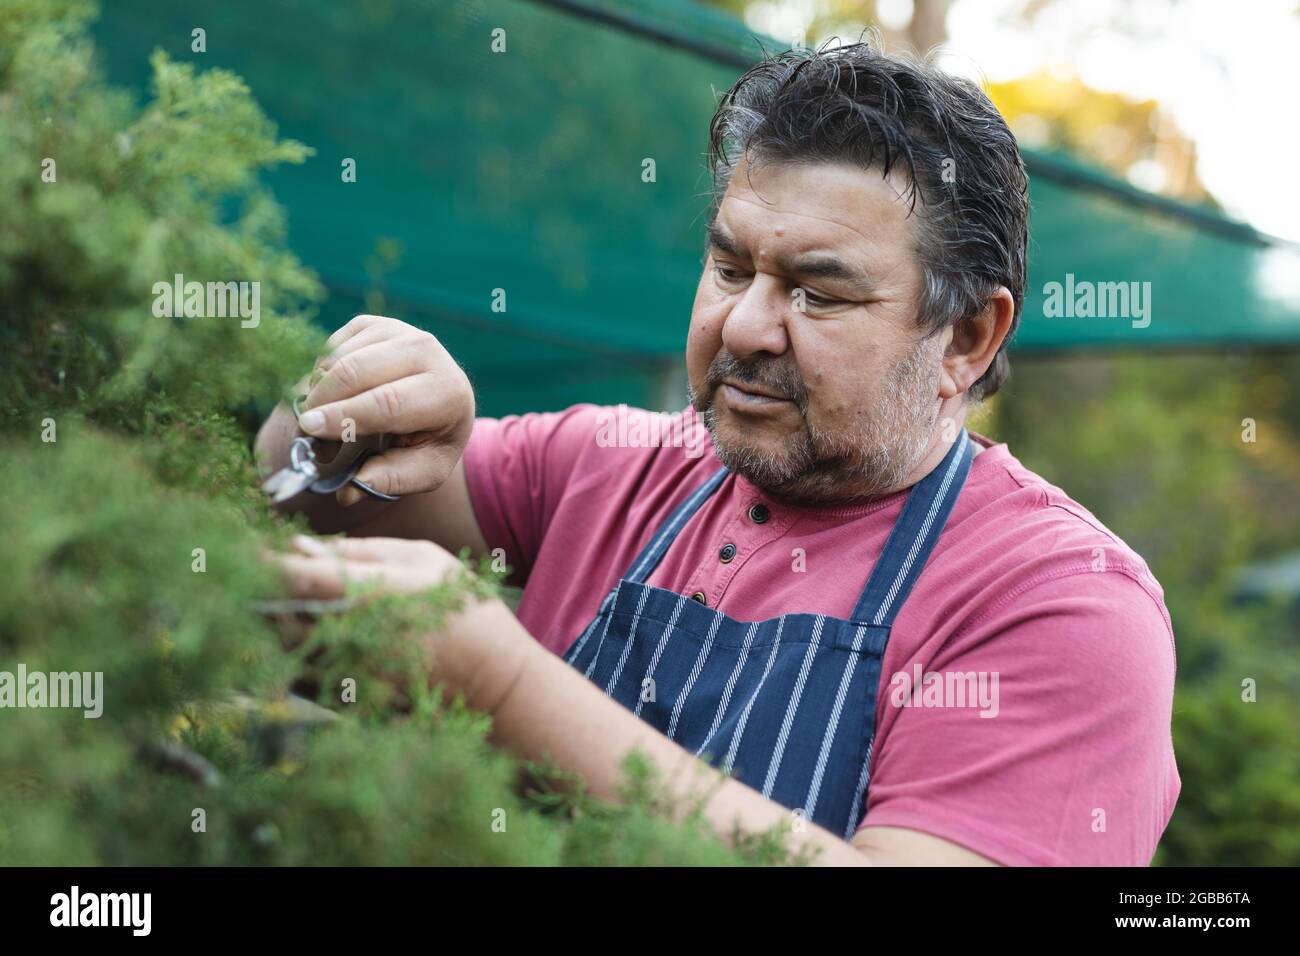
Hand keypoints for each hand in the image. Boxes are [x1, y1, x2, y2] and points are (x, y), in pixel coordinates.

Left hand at [271, 534, 526, 714]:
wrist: (490, 680)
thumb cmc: (460, 609)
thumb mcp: (422, 560)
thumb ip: (359, 552)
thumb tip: (299, 547)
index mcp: (360, 591)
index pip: (286, 573)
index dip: (253, 557)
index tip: (236, 544)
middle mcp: (340, 632)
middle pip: (269, 609)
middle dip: (256, 587)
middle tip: (246, 568)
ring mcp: (337, 669)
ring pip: (277, 641)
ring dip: (269, 617)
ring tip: (276, 596)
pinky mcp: (339, 697)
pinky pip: (294, 669)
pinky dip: (290, 647)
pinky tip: (305, 631)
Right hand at [296, 315, 473, 504]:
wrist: (437, 402)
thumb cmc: (429, 441)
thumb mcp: (423, 469)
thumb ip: (389, 481)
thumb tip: (348, 491)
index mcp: (448, 391)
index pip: (389, 402)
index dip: (346, 416)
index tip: (310, 428)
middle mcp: (428, 351)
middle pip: (358, 372)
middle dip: (323, 403)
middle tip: (306, 434)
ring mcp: (399, 331)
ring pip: (339, 358)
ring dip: (318, 393)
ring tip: (323, 424)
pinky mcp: (373, 324)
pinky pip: (331, 348)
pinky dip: (322, 376)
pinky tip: (336, 398)